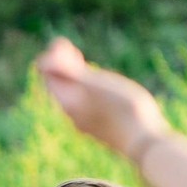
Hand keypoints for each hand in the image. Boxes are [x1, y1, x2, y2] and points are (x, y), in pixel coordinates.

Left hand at [36, 37, 169, 160]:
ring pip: (72, 97)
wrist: (142, 143)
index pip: (50, 77)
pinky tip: (97, 88)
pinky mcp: (100, 129)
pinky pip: (85, 105)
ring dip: (74, 78)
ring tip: (79, 64)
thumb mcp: (95, 85)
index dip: (53, 57)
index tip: (61, 42)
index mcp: (68, 103)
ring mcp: (85, 124)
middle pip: (59, 87)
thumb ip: (70, 74)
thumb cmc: (122, 109)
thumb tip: (43, 63)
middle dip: (61, 66)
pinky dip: (85, 90)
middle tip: (67, 49)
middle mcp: (72, 116)